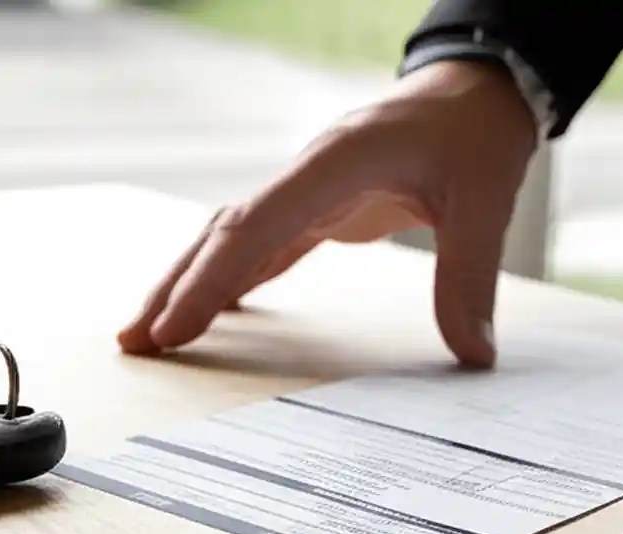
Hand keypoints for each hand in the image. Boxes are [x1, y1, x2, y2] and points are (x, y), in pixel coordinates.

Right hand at [117, 60, 537, 367]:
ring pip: (233, 236)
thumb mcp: (485, 204)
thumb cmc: (477, 132)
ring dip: (193, 281)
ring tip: (154, 332)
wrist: (479, 89)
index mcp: (335, 163)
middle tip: (137, 341)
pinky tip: (216, 307)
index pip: (255, 226)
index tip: (174, 327)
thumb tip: (473, 355)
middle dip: (177, 286)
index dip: (209, 280)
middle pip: (224, 232)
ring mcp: (309, 187)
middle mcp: (307, 172)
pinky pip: (264, 240)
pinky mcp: (321, 202)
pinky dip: (234, 274)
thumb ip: (470, 279)